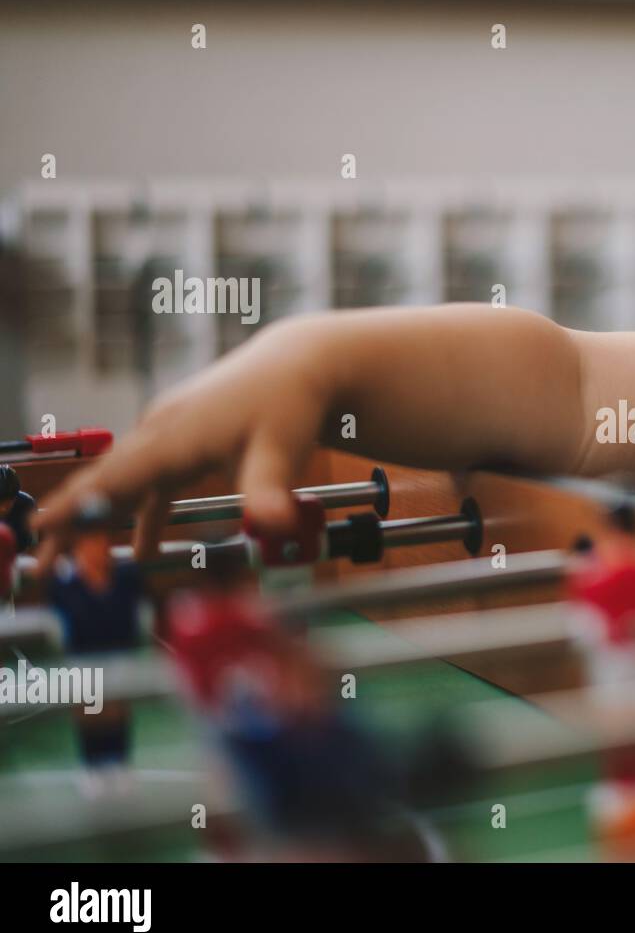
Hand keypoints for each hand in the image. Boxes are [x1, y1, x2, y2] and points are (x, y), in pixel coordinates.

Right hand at [32, 317, 332, 572]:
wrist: (298, 363)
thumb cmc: (288, 402)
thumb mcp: (282, 448)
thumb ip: (269, 489)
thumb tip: (272, 523)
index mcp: (174, 436)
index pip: (112, 478)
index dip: (73, 505)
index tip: (38, 529)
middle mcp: (160, 431)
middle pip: (105, 484)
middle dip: (73, 526)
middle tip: (50, 569)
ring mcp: (167, 432)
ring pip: (122, 482)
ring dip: (101, 522)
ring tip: (85, 567)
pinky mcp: (181, 438)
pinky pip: (149, 480)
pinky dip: (139, 511)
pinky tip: (141, 546)